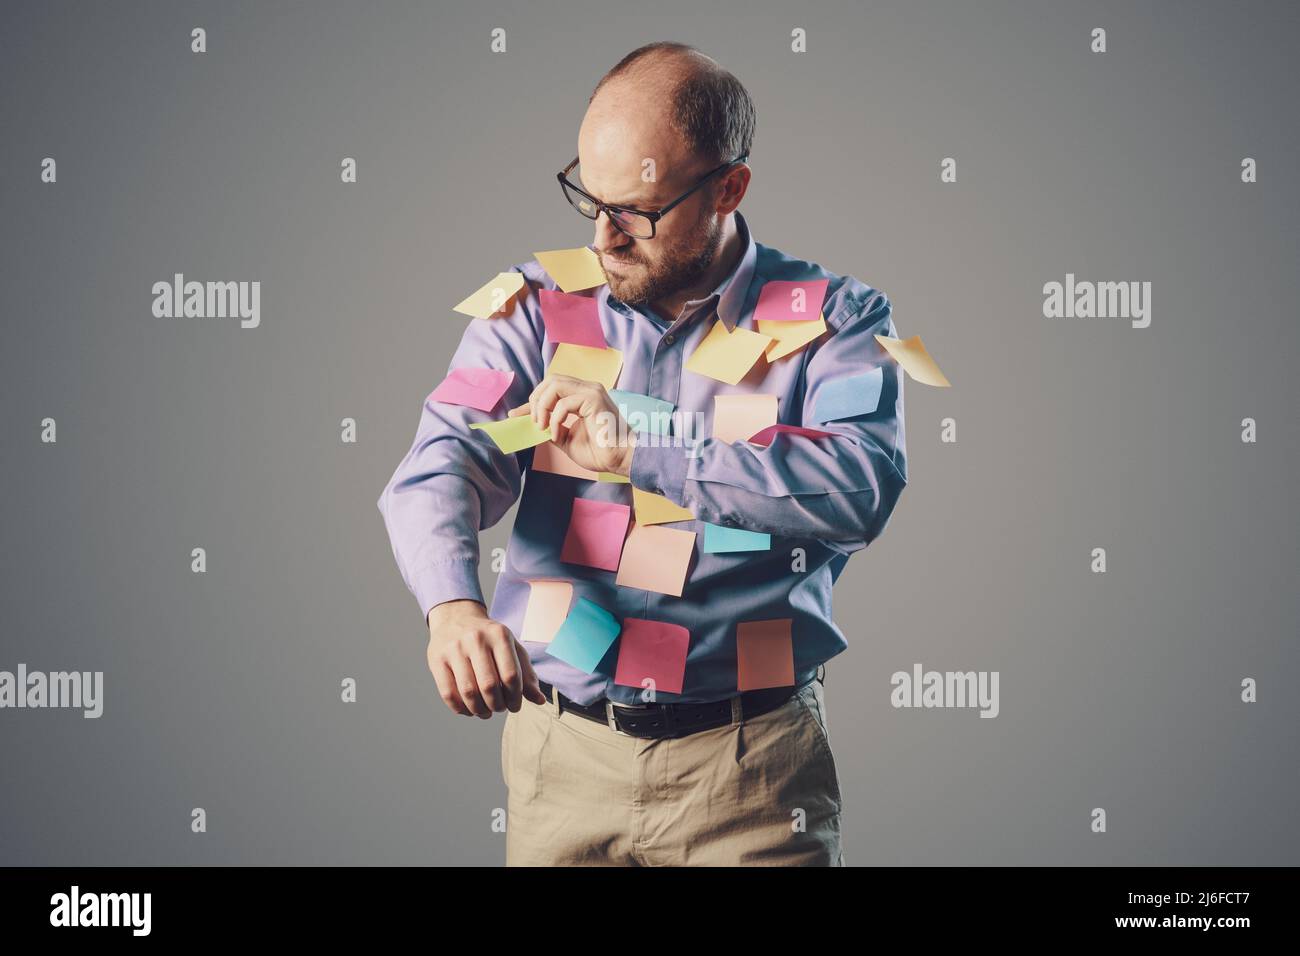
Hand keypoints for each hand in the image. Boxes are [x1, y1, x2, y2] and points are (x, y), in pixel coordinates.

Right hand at [426, 600, 545, 717]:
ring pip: (468, 692)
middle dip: (497, 705)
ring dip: (479, 710)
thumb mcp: (511, 648)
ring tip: (485, 712)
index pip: (511, 675)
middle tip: (499, 708)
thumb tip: (539, 700)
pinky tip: (468, 709)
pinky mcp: (436, 659)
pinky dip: (460, 708)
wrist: (456, 618)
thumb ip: (526, 674)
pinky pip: (448, 693)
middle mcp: (476, 639)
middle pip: (489, 686)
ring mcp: (454, 648)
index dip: (515, 698)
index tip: (514, 706)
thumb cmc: (489, 639)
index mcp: (499, 635)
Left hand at [507, 373, 635, 475]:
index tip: (516, 415)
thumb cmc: (599, 452)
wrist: (619, 459)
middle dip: (535, 400)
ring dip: (542, 406)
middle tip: (535, 422)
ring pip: (554, 384)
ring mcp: (591, 391)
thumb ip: (551, 428)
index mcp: (582, 396)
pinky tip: (558, 435)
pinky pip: (563, 403)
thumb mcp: (566, 438)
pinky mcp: (594, 399)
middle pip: (550, 379)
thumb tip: (530, 422)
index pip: (551, 389)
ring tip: (543, 426)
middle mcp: (587, 388)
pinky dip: (555, 420)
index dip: (531, 401)